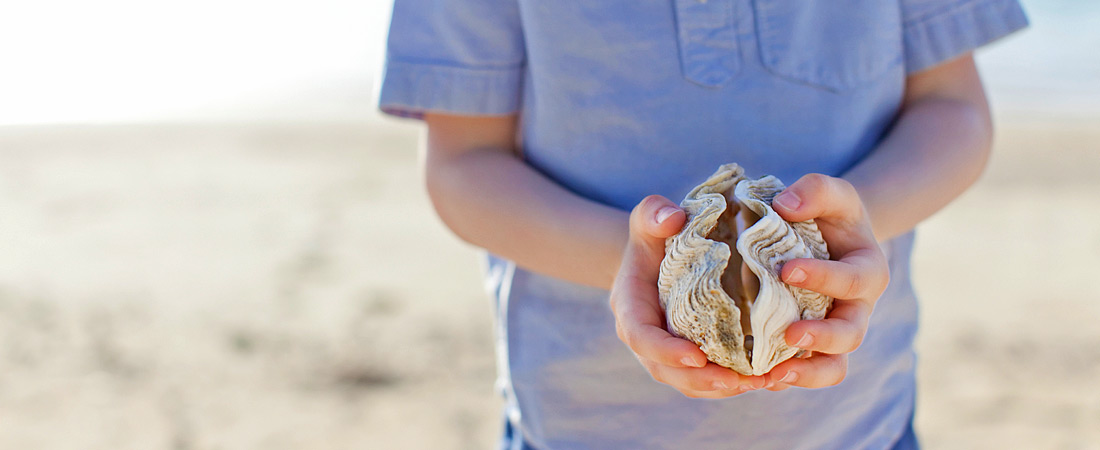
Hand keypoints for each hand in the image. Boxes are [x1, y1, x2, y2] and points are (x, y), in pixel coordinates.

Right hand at [609, 195, 767, 397]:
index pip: (641, 336)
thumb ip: (654, 212)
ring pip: (687, 382)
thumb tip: (673, 218)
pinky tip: (763, 380)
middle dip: (700, 380)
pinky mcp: (688, 357)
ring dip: (719, 388)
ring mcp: (665, 352)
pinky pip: (704, 380)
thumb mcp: (650, 218)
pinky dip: (730, 384)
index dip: (666, 351)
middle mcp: (645, 337)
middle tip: (739, 381)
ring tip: (758, 383)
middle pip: (665, 370)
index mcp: (630, 307)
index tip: (698, 355)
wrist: (657, 256)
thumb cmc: (655, 235)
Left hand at [764, 174, 889, 390]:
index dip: (824, 278)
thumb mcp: (832, 192)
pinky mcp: (813, 346)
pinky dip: (789, 380)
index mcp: (868, 271)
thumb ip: (815, 190)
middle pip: (851, 334)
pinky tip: (760, 379)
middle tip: (790, 334)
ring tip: (772, 376)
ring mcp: (836, 331)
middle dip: (822, 337)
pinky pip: (810, 372)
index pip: (853, 279)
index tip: (787, 270)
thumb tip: (785, 206)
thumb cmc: (829, 214)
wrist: (828, 237)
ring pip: (834, 365)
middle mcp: (857, 308)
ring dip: (806, 373)